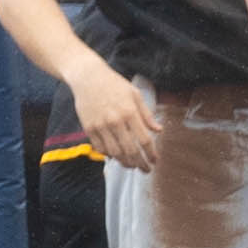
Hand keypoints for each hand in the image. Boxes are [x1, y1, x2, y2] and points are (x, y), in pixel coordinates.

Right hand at [68, 56, 161, 171]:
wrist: (88, 78)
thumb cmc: (115, 85)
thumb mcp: (135, 95)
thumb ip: (146, 115)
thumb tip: (159, 130)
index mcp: (130, 112)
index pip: (144, 139)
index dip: (151, 153)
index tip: (155, 161)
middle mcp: (115, 121)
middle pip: (130, 150)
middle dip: (140, 164)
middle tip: (146, 170)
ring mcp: (100, 126)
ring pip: (115, 153)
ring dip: (125, 163)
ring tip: (132, 166)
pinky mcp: (88, 128)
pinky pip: (100, 148)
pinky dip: (109, 155)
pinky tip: (116, 156)